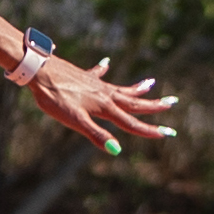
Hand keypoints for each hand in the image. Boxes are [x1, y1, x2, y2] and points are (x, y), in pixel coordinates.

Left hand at [28, 56, 178, 153]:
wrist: (40, 72)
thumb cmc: (55, 98)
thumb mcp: (75, 121)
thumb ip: (96, 135)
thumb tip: (117, 150)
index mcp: (105, 107)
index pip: (131, 123)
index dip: (149, 131)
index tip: (168, 134)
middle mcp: (105, 94)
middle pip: (134, 102)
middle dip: (154, 105)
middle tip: (173, 102)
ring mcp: (96, 85)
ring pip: (121, 88)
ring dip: (137, 88)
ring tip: (152, 82)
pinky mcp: (84, 77)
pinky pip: (98, 75)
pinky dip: (104, 70)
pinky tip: (107, 63)